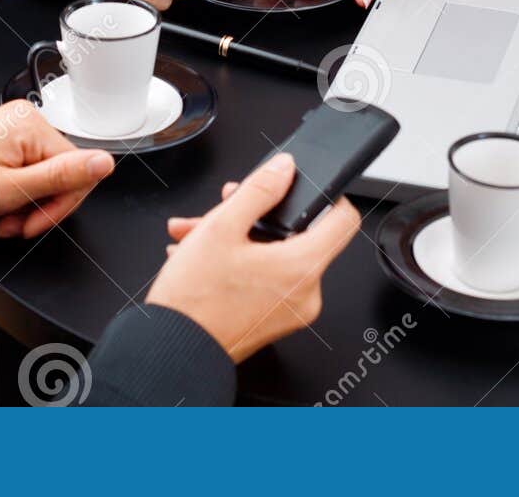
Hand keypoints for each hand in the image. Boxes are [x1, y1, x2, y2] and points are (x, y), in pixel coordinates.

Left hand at [0, 100, 113, 237]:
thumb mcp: (15, 188)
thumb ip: (62, 177)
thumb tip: (104, 163)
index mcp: (34, 125)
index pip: (76, 170)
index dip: (58, 205)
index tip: (33, 224)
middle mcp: (27, 120)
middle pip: (59, 174)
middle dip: (38, 206)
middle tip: (12, 224)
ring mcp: (16, 129)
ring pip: (43, 177)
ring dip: (25, 205)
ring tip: (1, 218)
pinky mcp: (7, 140)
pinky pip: (27, 170)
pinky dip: (16, 194)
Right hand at [147, 153, 358, 363]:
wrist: (173, 350)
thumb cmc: (194, 300)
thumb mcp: (222, 226)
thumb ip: (260, 189)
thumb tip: (284, 168)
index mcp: (302, 268)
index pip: (345, 220)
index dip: (328, 193)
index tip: (306, 186)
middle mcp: (305, 294)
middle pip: (298, 235)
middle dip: (256, 214)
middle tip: (226, 206)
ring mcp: (291, 311)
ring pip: (276, 255)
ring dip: (239, 236)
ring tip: (198, 233)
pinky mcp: (274, 321)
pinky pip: (267, 278)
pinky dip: (240, 261)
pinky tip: (203, 255)